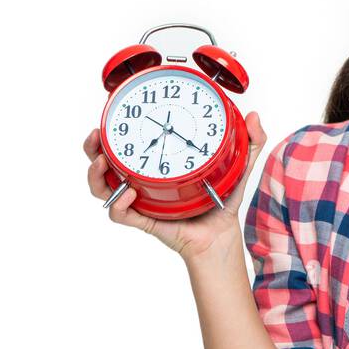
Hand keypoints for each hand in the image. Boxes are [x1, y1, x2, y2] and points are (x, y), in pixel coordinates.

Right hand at [83, 111, 267, 262]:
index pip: (127, 141)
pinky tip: (125, 195)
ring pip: (102, 187)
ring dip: (94, 173)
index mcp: (157, 163)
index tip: (112, 112)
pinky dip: (117, 204)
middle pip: (103, 162)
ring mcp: (140, 200)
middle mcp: (142, 180)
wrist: (222, 236)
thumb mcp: (238, 167)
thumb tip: (255, 117)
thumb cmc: (222, 201)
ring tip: (100, 162)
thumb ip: (249, 143)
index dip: (113, 128)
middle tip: (96, 134)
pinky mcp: (144, 220)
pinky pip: (120, 214)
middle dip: (92, 147)